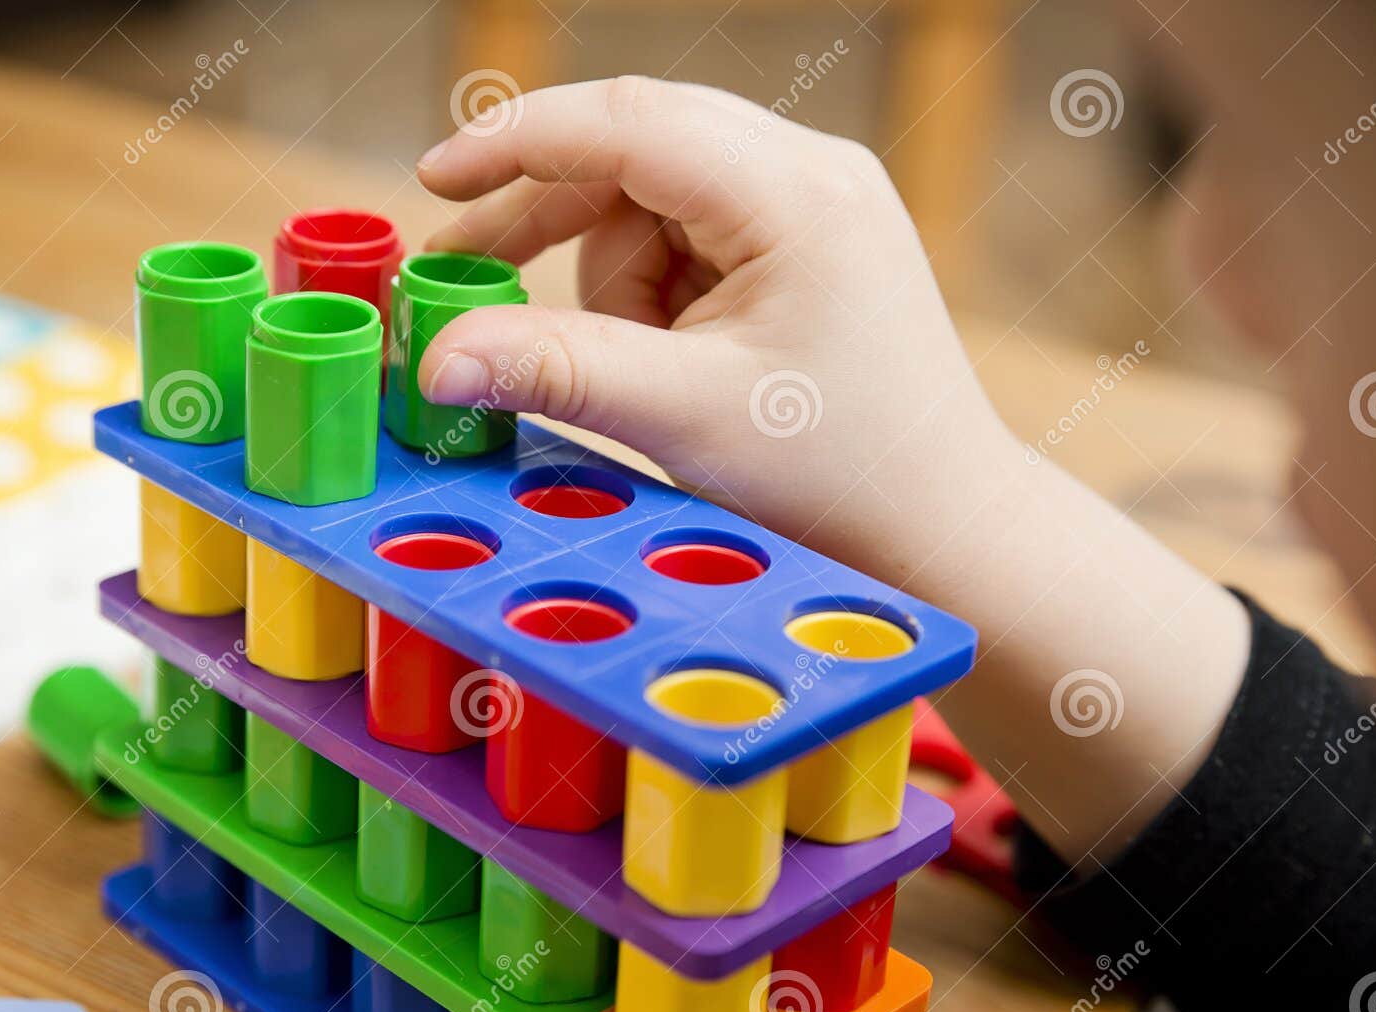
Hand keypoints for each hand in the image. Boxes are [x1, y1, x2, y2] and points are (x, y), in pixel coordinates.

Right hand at [416, 76, 1249, 866]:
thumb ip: (555, 371)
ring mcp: (816, 202)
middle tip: (467, 273)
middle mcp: (813, 171)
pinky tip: (676, 366)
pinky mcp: (809, 240)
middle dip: (550, 217)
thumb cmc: (838, 477)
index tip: (434, 174)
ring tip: (649, 378)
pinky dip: (656, 297)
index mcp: (795, 192)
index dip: (516, 140)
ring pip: (653, 202)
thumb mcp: (684, 418)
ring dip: (617, 285)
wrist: (941, 526)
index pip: (627, 121)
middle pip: (635, 150)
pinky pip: (691, 238)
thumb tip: (435, 356)